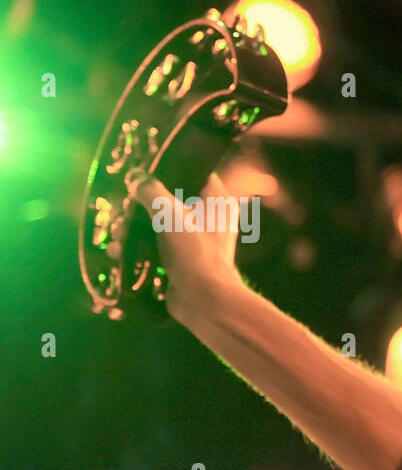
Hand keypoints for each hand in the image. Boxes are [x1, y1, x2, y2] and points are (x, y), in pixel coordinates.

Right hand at [125, 169, 244, 320]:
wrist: (205, 300)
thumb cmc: (193, 251)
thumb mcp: (169, 214)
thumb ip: (150, 191)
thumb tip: (136, 177)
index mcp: (216, 199)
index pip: (194, 171)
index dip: (168, 168)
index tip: (143, 170)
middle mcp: (209, 216)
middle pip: (169, 198)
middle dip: (140, 205)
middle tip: (121, 210)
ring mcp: (196, 238)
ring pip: (159, 222)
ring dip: (133, 228)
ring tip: (116, 236)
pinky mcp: (183, 257)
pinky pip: (157, 244)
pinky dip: (138, 246)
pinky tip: (117, 253)